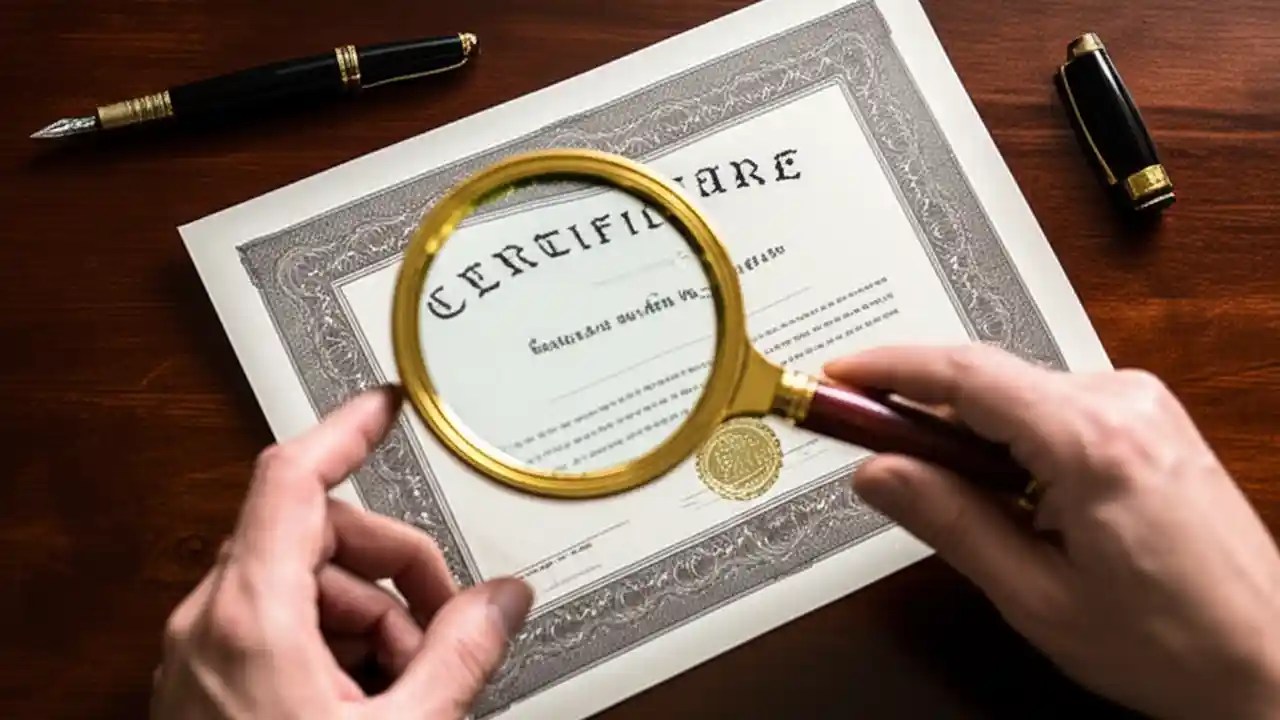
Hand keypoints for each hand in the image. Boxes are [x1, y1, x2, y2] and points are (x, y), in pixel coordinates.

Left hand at [151, 387, 532, 719]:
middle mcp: (212, 624)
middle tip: (447, 619)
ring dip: (372, 616)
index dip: (345, 432)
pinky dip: (336, 646)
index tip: (386, 407)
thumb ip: (461, 655)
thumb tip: (506, 599)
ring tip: (415, 681)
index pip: (291, 478)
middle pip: (313, 536)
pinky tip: (376, 700)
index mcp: (249, 616)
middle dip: (393, 567)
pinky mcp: (210, 688)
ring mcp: (205, 657)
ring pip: (302, 586)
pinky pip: (280, 629)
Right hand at [825, 344, 1279, 719]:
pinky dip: (1007, 437)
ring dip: (966, 430)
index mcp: (1093, 441)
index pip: (965, 375)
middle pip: (987, 379)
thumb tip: (880, 474)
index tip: (838, 378)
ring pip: (1017, 394)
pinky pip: (1052, 407)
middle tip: (865, 447)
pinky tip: (998, 488)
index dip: (888, 369)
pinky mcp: (1147, 420)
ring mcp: (1141, 405)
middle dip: (918, 409)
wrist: (1272, 663)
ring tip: (941, 493)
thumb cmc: (1174, 645)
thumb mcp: (1035, 596)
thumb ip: (949, 522)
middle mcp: (1123, 401)